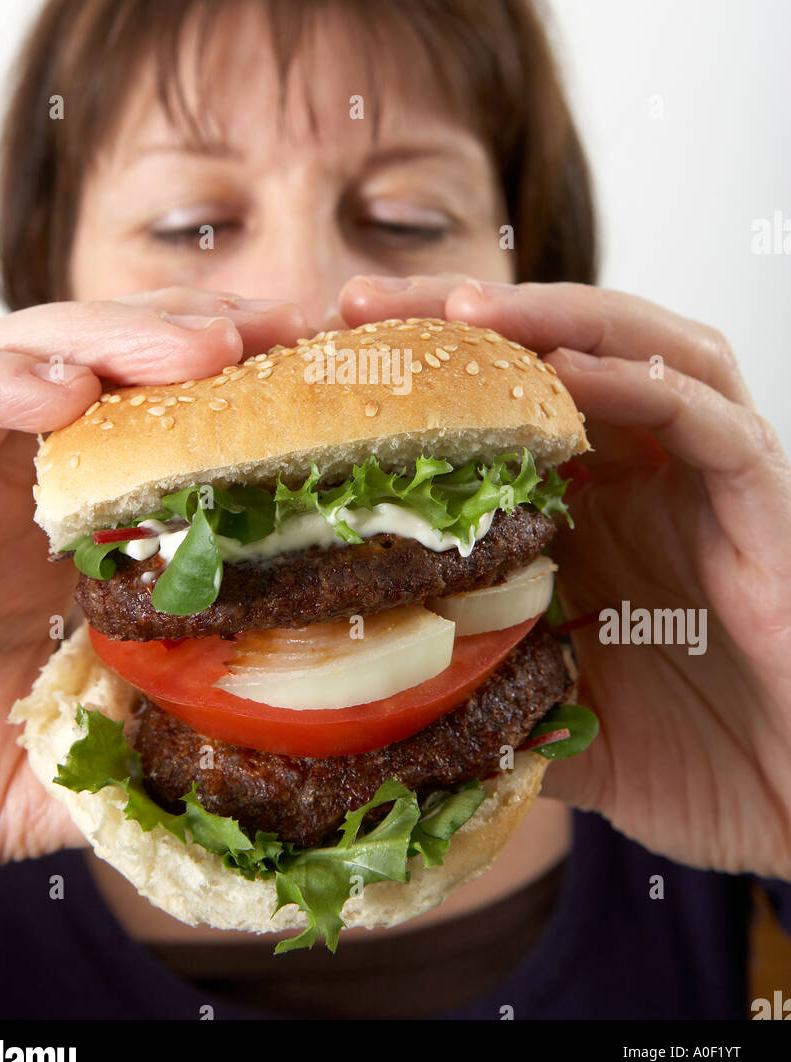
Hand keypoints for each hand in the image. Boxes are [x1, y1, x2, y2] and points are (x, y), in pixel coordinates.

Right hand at [0, 288, 307, 906]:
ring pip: (29, 349)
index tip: (325, 390)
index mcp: (65, 539)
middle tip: (281, 335)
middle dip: (197, 338)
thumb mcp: (54, 779)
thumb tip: (263, 771)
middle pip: (107, 366)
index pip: (159, 432)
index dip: (239, 401)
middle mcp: (7, 487)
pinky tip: (64, 396)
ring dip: (118, 337)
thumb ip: (142, 759)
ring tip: (203, 350)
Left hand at [339, 274, 790, 877]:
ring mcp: (704, 473)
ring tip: (461, 307)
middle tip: (357, 304)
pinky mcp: (764, 496)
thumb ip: (475, 690)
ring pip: (638, 347)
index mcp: (586, 502)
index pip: (494, 401)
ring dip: (551, 316)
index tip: (314, 361)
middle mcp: (641, 468)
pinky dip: (643, 384)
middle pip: (552, 347)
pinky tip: (572, 373)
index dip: (412, 373)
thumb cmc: (694, 757)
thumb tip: (363, 703)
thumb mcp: (551, 716)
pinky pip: (708, 419)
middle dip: (455, 314)